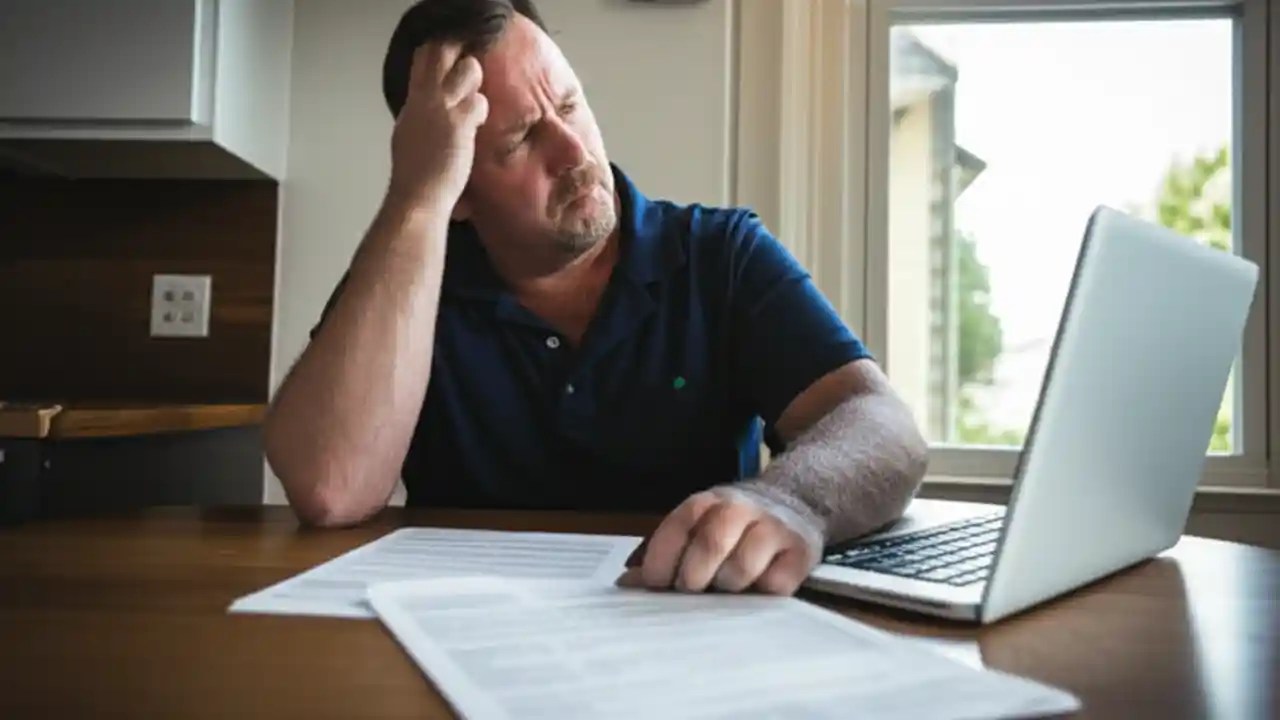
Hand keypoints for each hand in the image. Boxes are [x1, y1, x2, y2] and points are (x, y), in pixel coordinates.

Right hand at [387, 42, 488, 213]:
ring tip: (474, 105)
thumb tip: (434, 111)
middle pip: (441, 52)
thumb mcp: (411, 138)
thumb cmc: (416, 178)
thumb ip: (424, 118)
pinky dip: (482, 112)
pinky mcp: (458, 122)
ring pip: (468, 69)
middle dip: (460, 57)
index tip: (455, 63)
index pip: (423, 59)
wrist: (417, 198)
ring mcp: (441, 108)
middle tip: (470, 78)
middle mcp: (424, 99)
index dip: (441, 53)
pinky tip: (478, 127)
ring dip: (476, 83)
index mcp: (412, 104)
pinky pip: (480, 101)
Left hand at [618, 487, 823, 594]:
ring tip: (726, 590)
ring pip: (741, 569)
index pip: (677, 528)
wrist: (794, 504)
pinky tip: (756, 590)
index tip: (656, 585)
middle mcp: (738, 510)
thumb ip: (663, 553)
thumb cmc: (732, 526)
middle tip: (691, 592)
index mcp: (705, 503)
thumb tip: (626, 583)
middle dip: (693, 578)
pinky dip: (760, 595)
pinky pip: (774, 585)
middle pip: (709, 545)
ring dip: (727, 588)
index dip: (661, 561)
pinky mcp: (800, 553)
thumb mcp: (697, 527)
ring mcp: (771, 530)